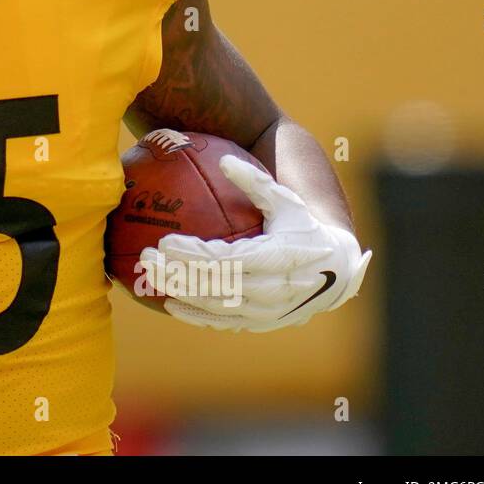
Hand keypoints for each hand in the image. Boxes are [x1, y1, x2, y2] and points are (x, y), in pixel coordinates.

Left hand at [137, 155, 371, 331]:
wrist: (337, 272)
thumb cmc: (305, 228)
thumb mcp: (286, 201)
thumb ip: (255, 182)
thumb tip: (225, 159)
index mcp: (276, 258)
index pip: (225, 260)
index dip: (192, 254)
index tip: (164, 243)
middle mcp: (271, 290)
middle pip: (213, 285)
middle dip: (175, 273)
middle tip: (145, 259)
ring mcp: (266, 312)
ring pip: (214, 306)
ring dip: (179, 293)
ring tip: (150, 278)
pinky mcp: (261, 324)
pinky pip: (223, 322)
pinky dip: (196, 314)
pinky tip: (171, 303)